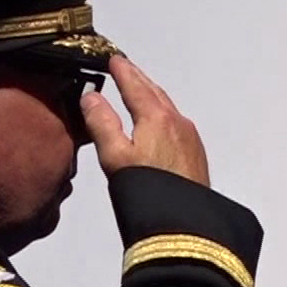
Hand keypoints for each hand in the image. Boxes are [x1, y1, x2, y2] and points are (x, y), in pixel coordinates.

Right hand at [81, 55, 210, 186]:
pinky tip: (159, 125)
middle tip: (126, 68)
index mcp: (157, 118)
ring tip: (140, 91)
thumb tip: (91, 97)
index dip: (122, 71)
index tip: (114, 60)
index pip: (135, 86)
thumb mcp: (115, 156)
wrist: (186, 225)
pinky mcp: (196, 157)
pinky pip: (177, 125)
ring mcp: (190, 141)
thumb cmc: (151, 195)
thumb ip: (101, 123)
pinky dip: (163, 115)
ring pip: (168, 108)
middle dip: (138, 79)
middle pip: (154, 93)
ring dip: (152, 96)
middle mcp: (178, 124)